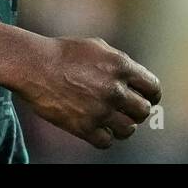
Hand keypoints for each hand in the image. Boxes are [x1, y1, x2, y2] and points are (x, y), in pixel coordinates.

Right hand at [14, 36, 161, 148]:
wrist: (35, 66)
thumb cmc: (64, 52)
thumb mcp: (97, 47)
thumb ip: (120, 62)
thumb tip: (135, 78)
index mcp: (121, 66)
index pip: (153, 88)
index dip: (152, 95)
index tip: (147, 99)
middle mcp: (115, 89)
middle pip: (143, 111)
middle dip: (136, 111)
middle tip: (126, 110)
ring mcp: (100, 110)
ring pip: (128, 129)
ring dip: (122, 126)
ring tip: (113, 121)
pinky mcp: (84, 127)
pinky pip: (107, 141)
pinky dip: (104, 137)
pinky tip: (97, 128)